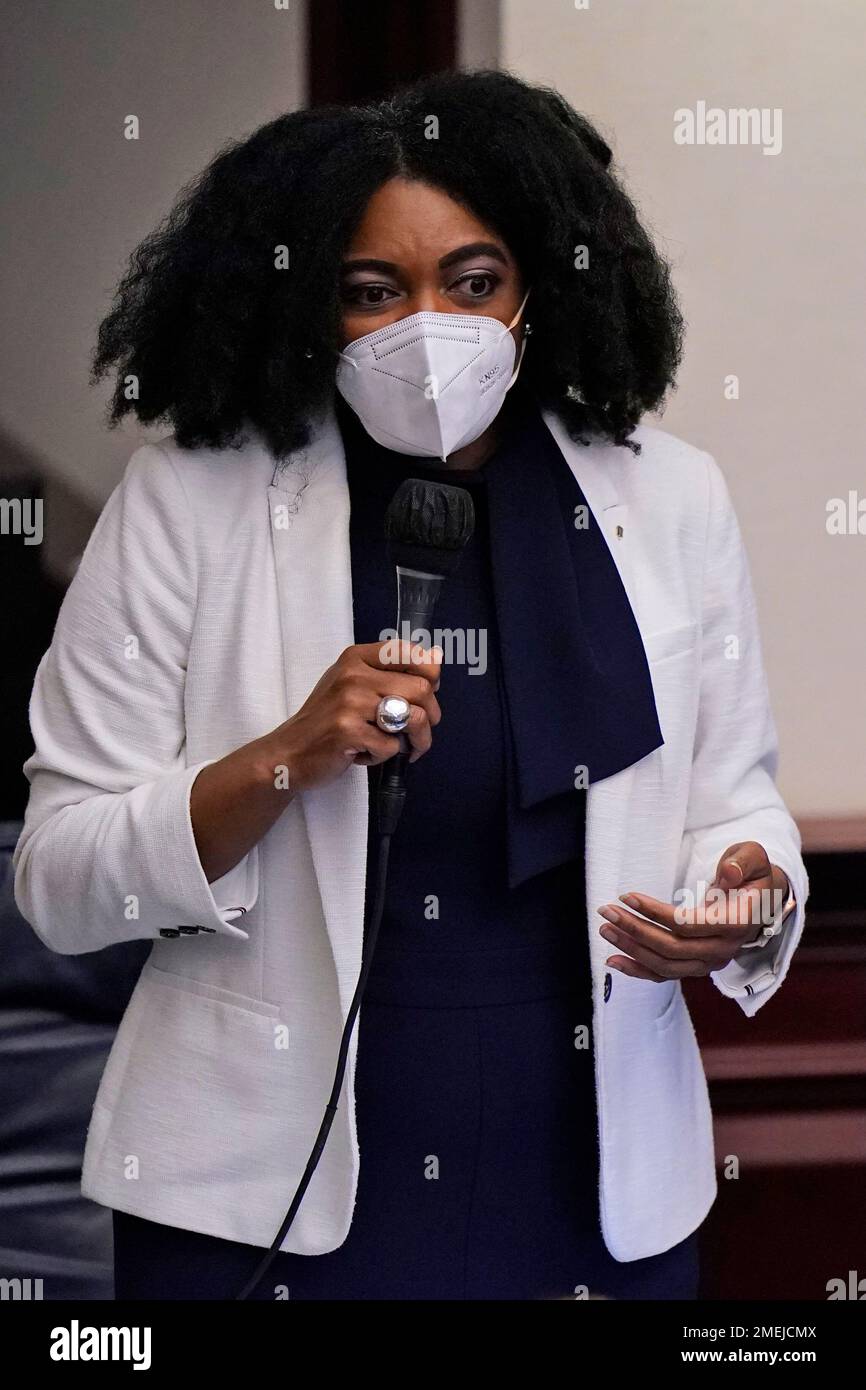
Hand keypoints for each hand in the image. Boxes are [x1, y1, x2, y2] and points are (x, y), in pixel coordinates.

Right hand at [269, 640, 441, 792]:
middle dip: (431, 716)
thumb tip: (437, 657)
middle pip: (422, 688)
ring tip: (404, 747)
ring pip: (414, 717)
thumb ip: (390, 671)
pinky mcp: (348, 732)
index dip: (430, 676)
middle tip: (417, 731)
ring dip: (417, 740)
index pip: (411, 653)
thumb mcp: (352, 684)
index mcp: (356, 657)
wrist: (289, 752)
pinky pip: (392, 746)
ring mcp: (350, 702)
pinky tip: (366, 753)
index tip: (425, 694)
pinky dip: (385, 755)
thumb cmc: (326, 719)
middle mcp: (353, 674)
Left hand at [597, 841, 790, 981]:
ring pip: (665, 965)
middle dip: (635, 930)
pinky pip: (665, 975)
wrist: (762, 900)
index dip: (655, 913)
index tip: (627, 897)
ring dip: (631, 949)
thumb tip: (727, 874)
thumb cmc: (753, 874)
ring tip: (605, 929)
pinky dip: (638, 971)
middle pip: (672, 948)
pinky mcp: (697, 966)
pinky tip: (613, 961)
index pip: (688, 924)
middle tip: (607, 912)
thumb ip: (742, 861)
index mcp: (736, 923)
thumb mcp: (754, 857)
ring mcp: (710, 962)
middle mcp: (723, 949)